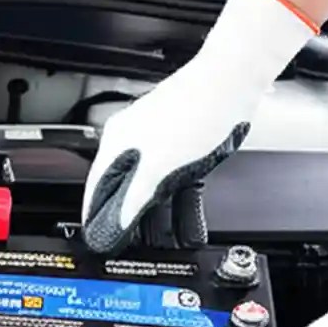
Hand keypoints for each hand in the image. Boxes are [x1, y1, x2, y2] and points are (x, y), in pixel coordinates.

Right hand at [80, 0, 315, 252]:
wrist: (233, 84)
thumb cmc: (196, 110)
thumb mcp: (160, 167)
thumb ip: (135, 199)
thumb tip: (116, 224)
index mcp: (118, 141)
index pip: (97, 187)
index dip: (94, 215)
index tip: (96, 237)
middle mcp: (135, 141)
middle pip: (123, 188)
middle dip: (126, 217)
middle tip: (126, 242)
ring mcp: (160, 143)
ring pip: (150, 186)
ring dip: (155, 212)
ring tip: (158, 236)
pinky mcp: (183, 146)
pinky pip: (173, 182)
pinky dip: (176, 201)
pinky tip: (182, 216)